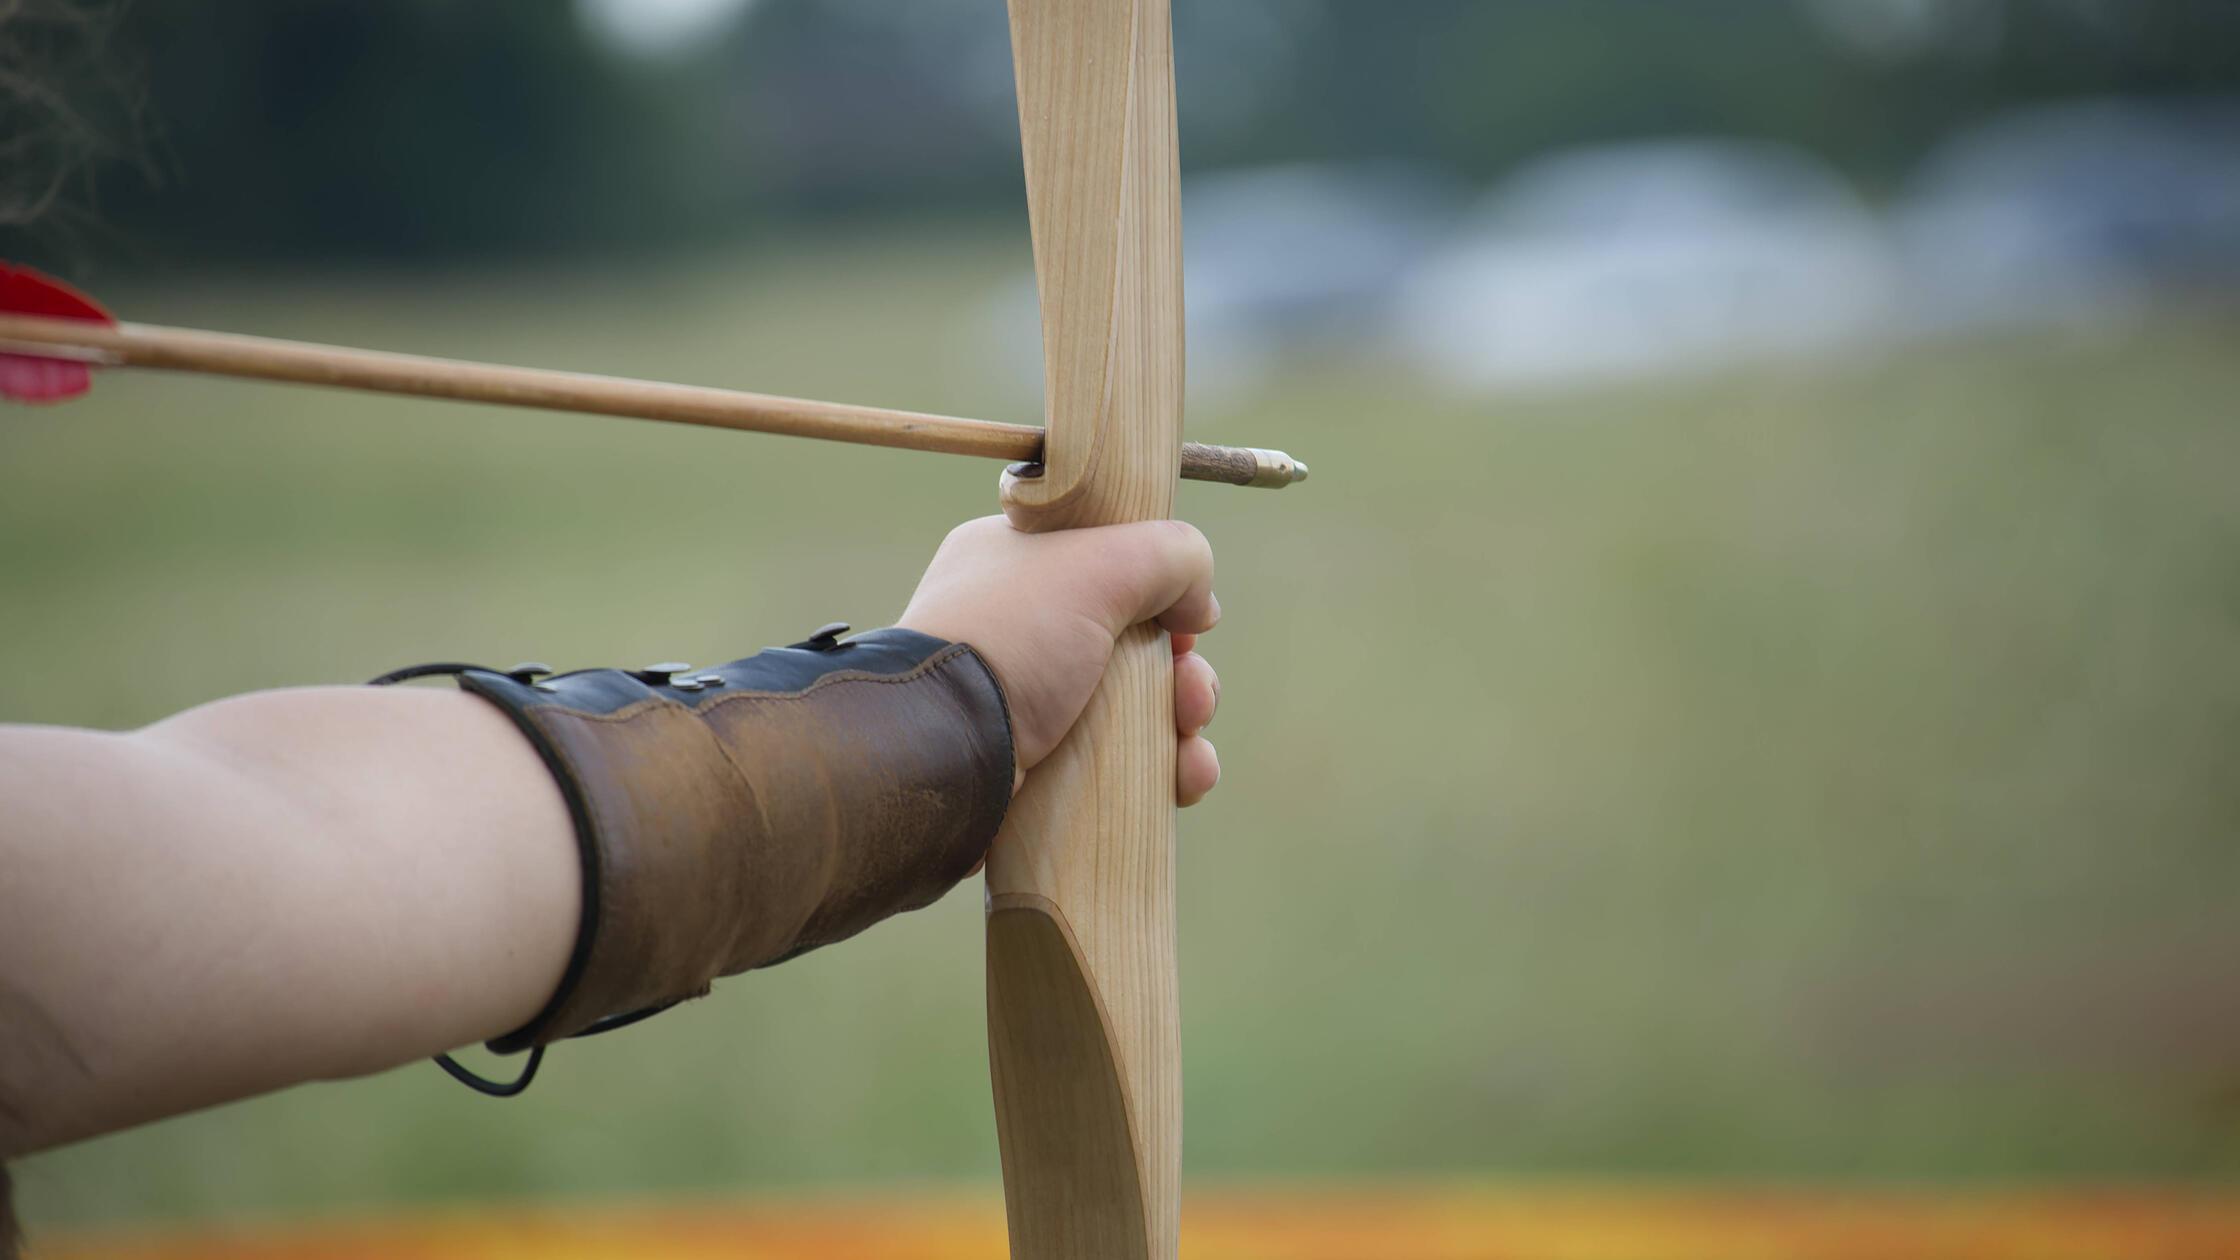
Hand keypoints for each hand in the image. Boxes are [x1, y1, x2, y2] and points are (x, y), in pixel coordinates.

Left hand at [899, 516, 1220, 805]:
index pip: (1110, 563)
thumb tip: (1202, 604)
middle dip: (1184, 672)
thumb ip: (1169, 555)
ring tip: (1190, 747)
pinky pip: (1117, 761)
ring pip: (1134, 705)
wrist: (937, 754)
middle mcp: (1019, 626)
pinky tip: (1186, 779)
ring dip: (1183, 723)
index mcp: (1016, 561)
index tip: (1188, 624)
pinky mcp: (1036, 762)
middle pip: (1135, 641)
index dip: (1161, 593)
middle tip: (1193, 694)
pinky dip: (1162, 768)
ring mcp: (1025, 698)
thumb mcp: (1098, 566)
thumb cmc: (1008, 644)